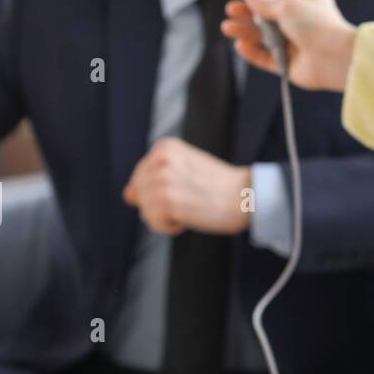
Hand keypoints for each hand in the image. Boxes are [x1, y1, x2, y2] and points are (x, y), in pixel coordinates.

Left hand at [121, 137, 251, 234]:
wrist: (246, 195)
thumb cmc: (218, 185)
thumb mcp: (184, 170)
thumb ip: (153, 178)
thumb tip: (128, 195)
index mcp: (165, 147)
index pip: (140, 177)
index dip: (159, 190)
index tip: (185, 186)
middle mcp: (162, 160)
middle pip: (140, 194)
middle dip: (159, 204)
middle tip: (188, 199)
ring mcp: (163, 180)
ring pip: (145, 210)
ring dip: (165, 216)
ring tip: (189, 207)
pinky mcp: (166, 202)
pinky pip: (153, 223)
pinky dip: (169, 226)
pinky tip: (188, 217)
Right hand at [220, 0, 355, 91]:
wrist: (335, 58)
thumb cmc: (318, 26)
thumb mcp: (289, 6)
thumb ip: (267, 3)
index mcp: (309, 1)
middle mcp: (303, 22)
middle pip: (270, 15)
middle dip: (249, 12)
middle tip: (231, 9)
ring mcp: (297, 43)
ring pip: (265, 36)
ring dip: (246, 31)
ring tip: (228, 27)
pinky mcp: (291, 64)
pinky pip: (267, 58)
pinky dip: (253, 52)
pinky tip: (240, 45)